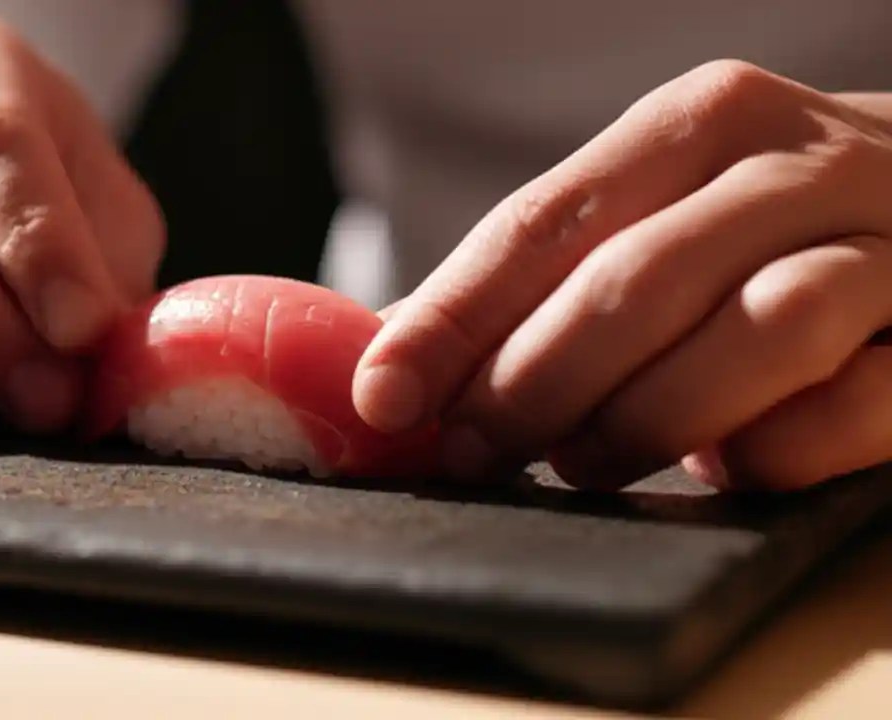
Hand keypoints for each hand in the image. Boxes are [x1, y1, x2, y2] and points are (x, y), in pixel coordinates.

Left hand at [355, 60, 891, 490]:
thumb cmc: (769, 224)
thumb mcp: (661, 213)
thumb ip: (547, 278)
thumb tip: (396, 365)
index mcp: (701, 124)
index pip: (543, 224)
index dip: (452, 318)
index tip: (382, 395)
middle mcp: (801, 165)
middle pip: (634, 281)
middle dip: (531, 384)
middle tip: (470, 452)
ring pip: (758, 331)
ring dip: (646, 417)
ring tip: (582, 462)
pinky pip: (858, 406)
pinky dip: (775, 449)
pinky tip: (727, 467)